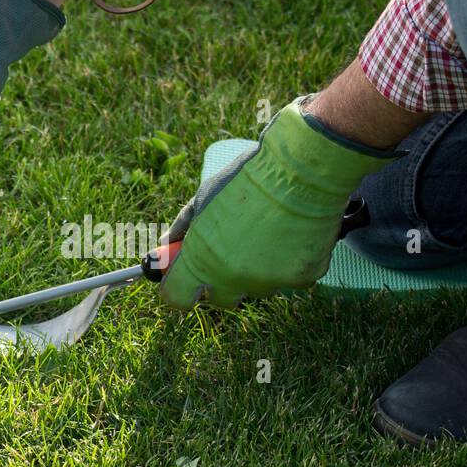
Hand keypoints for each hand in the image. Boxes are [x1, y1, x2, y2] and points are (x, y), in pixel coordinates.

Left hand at [160, 98, 397, 307]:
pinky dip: (288, 263)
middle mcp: (234, 278)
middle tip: (232, 249)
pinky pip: (289, 279)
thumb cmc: (248, 178)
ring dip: (256, 270)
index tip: (185, 277)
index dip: (180, 286)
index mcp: (203, 260)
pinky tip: (290, 234)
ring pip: (256, 287)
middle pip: (220, 298)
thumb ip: (182, 229)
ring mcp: (269, 281)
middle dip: (220, 279)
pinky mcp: (302, 279)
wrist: (301, 169)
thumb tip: (165, 249)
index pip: (178, 297)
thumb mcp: (204, 198)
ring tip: (267, 232)